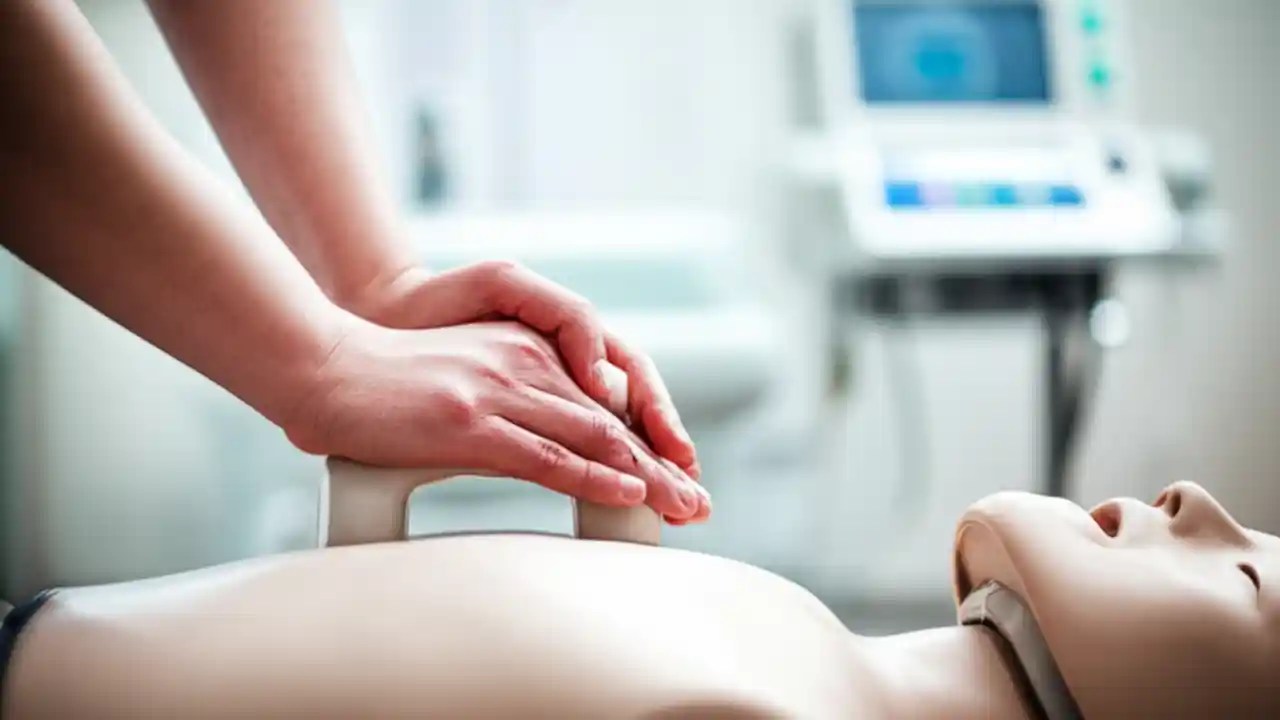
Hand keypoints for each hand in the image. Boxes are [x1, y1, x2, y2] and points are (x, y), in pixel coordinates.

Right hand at [285, 318, 709, 522]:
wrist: (330, 369)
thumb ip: (514, 403)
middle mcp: (524, 365)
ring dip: (645, 477)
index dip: (646, 444)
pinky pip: (547, 456)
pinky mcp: (472, 423)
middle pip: (609, 422)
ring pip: (592, 438)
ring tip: (681, 507)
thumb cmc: (390, 385)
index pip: (602, 405)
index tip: (677, 478)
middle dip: (660, 466)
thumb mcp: (468, 378)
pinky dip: (594, 478)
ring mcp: (500, 392)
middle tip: (696, 503)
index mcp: (526, 352)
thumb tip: (549, 451)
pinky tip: (626, 494)